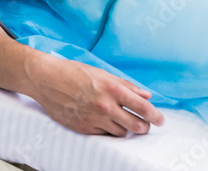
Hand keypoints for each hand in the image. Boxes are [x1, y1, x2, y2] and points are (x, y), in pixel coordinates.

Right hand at [28, 53, 163, 136]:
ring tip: (121, 121)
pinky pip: (104, 135)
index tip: (161, 120)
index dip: (155, 116)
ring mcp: (94, 119)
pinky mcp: (84, 128)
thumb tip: (146, 95)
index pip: (142, 107)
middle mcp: (105, 105)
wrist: (46, 79)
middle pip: (136, 125)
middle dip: (144, 126)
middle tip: (144, 124)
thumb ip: (126, 85)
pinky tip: (104, 121)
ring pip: (121, 132)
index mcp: (112, 88)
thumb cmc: (73, 72)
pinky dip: (108, 130)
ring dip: (125, 128)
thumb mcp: (102, 73)